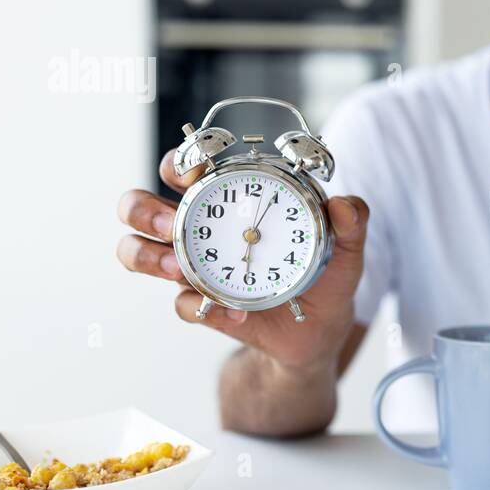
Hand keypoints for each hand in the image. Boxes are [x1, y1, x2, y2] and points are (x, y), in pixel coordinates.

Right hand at [116, 149, 369, 373]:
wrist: (321, 329)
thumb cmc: (325, 275)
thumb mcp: (346, 247)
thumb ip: (352, 222)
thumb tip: (345, 206)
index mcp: (228, 200)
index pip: (186, 167)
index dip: (180, 160)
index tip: (195, 166)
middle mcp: (199, 229)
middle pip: (139, 206)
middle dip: (143, 210)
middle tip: (170, 223)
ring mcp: (194, 268)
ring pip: (137, 252)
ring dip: (147, 257)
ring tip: (177, 268)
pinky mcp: (203, 306)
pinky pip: (183, 305)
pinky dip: (204, 309)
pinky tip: (235, 313)